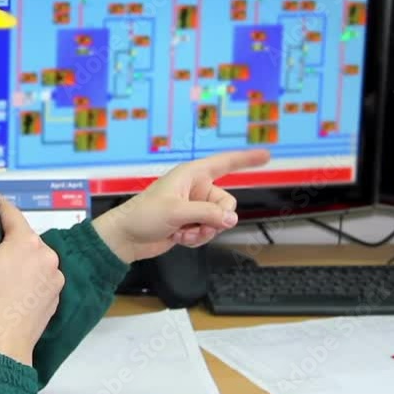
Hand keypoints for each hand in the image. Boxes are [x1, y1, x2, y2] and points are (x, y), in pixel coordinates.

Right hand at [0, 198, 63, 366]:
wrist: (1, 345)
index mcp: (26, 242)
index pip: (11, 212)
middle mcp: (47, 255)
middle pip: (20, 237)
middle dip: (3, 244)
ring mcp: (54, 275)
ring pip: (30, 257)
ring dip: (16, 263)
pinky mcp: (55, 293)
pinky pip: (38, 276)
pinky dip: (26, 279)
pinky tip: (10, 295)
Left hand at [92, 149, 271, 262]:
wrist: (126, 238)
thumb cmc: (143, 215)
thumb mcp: (176, 212)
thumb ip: (207, 214)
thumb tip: (231, 219)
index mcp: (192, 175)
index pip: (225, 163)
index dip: (246, 158)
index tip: (267, 154)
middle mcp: (196, 188)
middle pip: (227, 203)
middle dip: (216, 219)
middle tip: (197, 225)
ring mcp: (194, 207)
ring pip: (219, 221)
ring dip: (204, 231)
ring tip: (182, 232)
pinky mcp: (191, 224)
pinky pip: (209, 232)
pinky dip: (197, 238)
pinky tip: (179, 238)